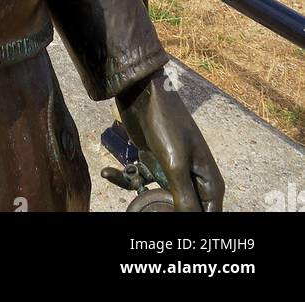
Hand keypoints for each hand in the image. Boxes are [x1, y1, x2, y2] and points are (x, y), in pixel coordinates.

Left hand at [116, 69, 223, 210]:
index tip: (173, 214)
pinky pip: (139, 181)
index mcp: (208, 180)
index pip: (209, 214)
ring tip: (129, 192)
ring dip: (142, 198)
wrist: (142, 91)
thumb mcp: (176, 164)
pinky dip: (123, 179)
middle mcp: (192, 178)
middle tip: (149, 210)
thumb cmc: (167, 124)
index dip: (196, 222)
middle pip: (184, 209)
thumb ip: (185, 197)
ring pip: (159, 198)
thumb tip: (192, 223)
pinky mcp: (151, 162)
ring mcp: (171, 171)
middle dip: (166, 211)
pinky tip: (106, 172)